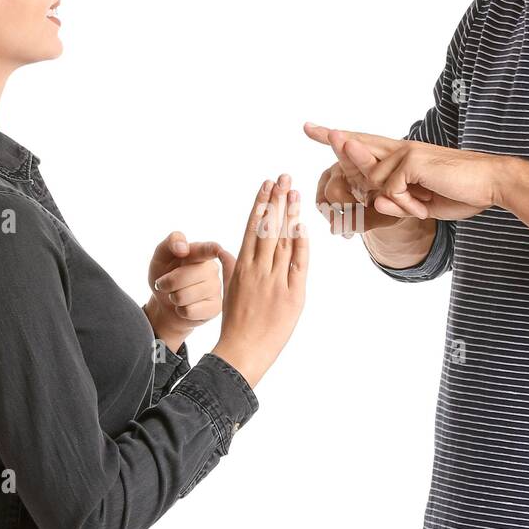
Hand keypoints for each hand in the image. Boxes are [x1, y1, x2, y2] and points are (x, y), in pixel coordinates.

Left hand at [144, 231, 233, 351]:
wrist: (165, 303)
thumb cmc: (164, 274)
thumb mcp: (160, 256)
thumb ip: (170, 243)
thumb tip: (183, 248)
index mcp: (200, 252)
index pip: (209, 249)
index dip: (213, 249)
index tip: (217, 249)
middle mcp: (212, 268)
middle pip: (185, 277)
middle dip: (168, 283)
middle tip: (166, 284)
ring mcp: (216, 288)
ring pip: (185, 296)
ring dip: (174, 298)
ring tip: (177, 295)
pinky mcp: (216, 307)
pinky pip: (190, 311)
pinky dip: (180, 311)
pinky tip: (184, 307)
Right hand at [211, 173, 308, 389]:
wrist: (241, 352)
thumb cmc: (235, 323)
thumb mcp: (229, 290)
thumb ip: (231, 267)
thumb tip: (226, 251)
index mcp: (241, 267)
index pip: (251, 227)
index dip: (260, 203)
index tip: (266, 184)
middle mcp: (257, 270)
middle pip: (268, 228)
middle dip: (276, 200)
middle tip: (284, 176)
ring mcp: (274, 282)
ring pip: (283, 241)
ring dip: (289, 214)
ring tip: (295, 191)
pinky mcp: (291, 296)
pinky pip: (298, 265)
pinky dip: (301, 245)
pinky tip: (302, 225)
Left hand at [304, 122, 490, 224]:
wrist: (491, 183)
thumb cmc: (461, 192)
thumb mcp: (422, 202)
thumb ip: (397, 200)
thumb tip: (374, 201)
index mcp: (403, 156)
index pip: (366, 142)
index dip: (341, 138)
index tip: (314, 129)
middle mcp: (401, 149)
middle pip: (359, 147)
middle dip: (333, 138)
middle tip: (308, 126)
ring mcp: (405, 153)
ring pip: (375, 183)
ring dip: (398, 204)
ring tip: (424, 203)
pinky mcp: (411, 161)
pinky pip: (391, 193)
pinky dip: (406, 206)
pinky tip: (426, 204)